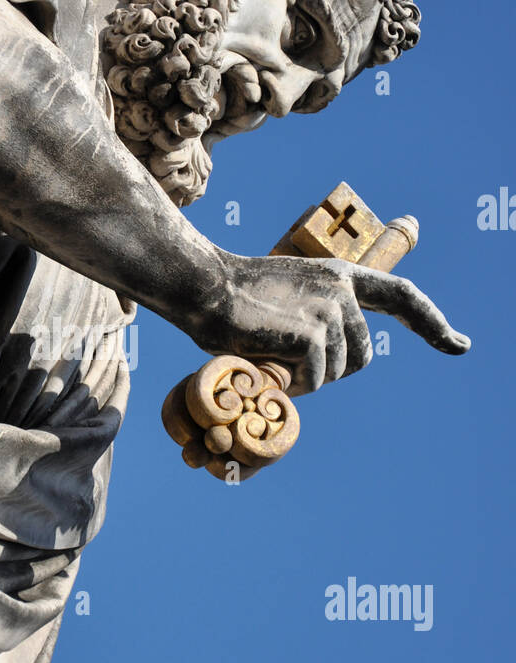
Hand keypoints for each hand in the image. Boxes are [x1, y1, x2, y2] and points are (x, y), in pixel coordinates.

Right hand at [193, 251, 470, 396]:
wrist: (201, 286)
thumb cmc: (230, 300)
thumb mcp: (288, 299)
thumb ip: (317, 319)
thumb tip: (327, 366)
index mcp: (339, 277)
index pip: (402, 297)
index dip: (433, 324)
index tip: (460, 345)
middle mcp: (342, 291)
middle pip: (362, 357)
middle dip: (329, 372)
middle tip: (284, 361)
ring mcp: (330, 311)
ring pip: (336, 373)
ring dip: (304, 379)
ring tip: (268, 353)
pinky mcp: (313, 335)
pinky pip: (314, 382)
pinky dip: (289, 385)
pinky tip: (264, 362)